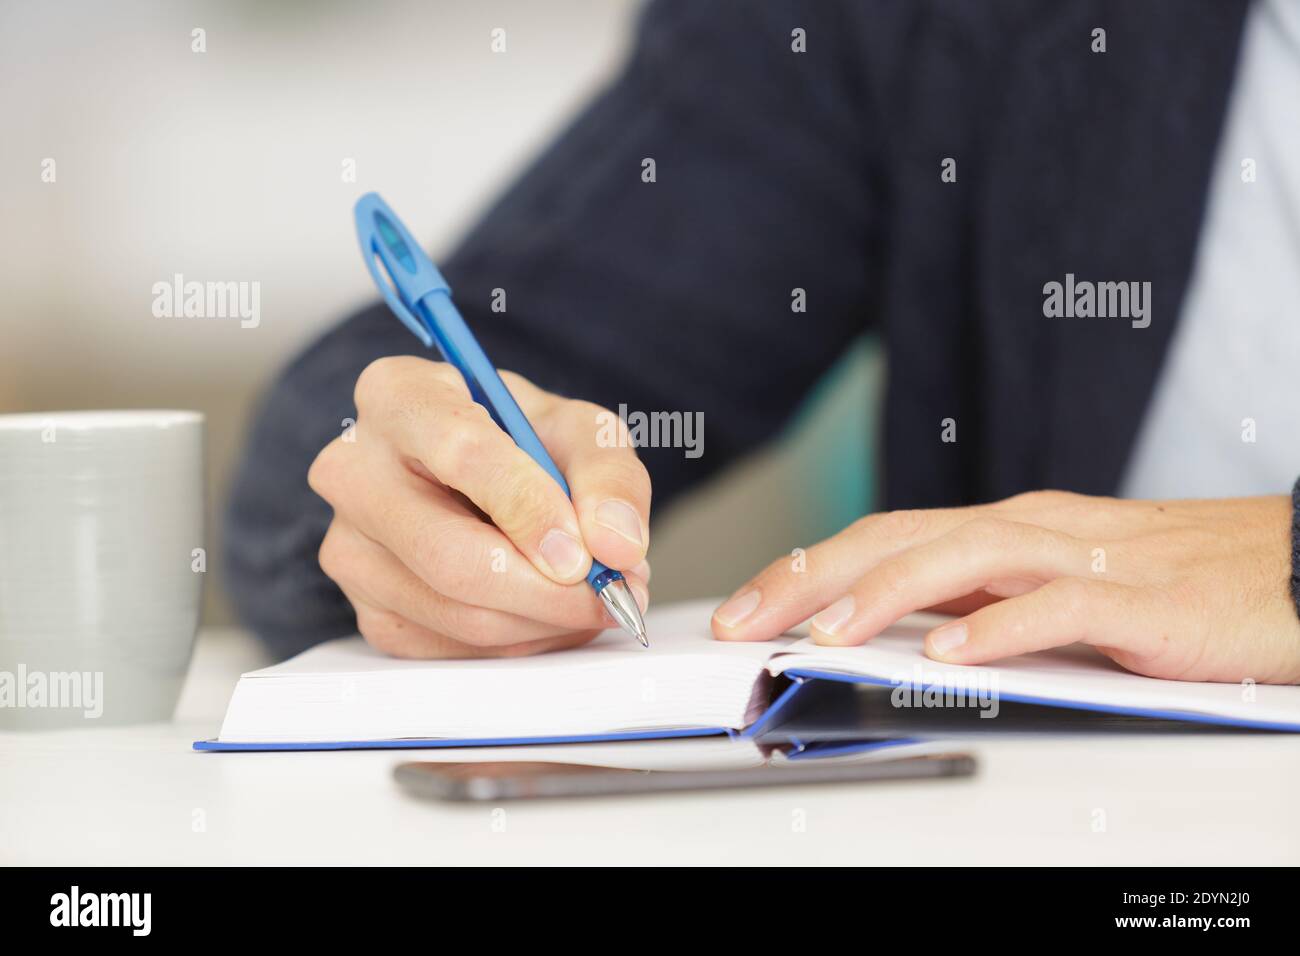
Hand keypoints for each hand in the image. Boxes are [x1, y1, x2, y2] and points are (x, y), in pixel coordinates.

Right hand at [308, 357, 649, 657]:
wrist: (478, 478)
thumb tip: (616, 545)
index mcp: (397, 395)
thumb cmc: (521, 443)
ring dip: (544, 621)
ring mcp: (349, 546)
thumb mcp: (579, 431)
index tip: (584, 553)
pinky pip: (451, 649)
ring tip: (593, 598)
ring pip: (456, 612)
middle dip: (547, 590)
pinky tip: (547, 613)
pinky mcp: (367, 609)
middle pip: (450, 554)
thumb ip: (608, 475)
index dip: (530, 510)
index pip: (461, 453)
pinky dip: (519, 641)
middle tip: (611, 595)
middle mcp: (352, 470)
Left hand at [712, 491, 1299, 683]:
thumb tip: (900, 630)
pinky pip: (1058, 608)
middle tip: (744, 619)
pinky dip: (998, 628)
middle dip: (812, 577)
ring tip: (822, 632)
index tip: (744, 608)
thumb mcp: (1058, 586)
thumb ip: (985, 600)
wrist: (1292, 568)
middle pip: (902, 539)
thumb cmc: (1177, 581)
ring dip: (885, 594)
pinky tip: (949, 655)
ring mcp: (1086, 560)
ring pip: (965, 558)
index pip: (885, 539)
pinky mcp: (1143, 601)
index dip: (807, 569)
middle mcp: (1033, 532)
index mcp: (1006, 531)